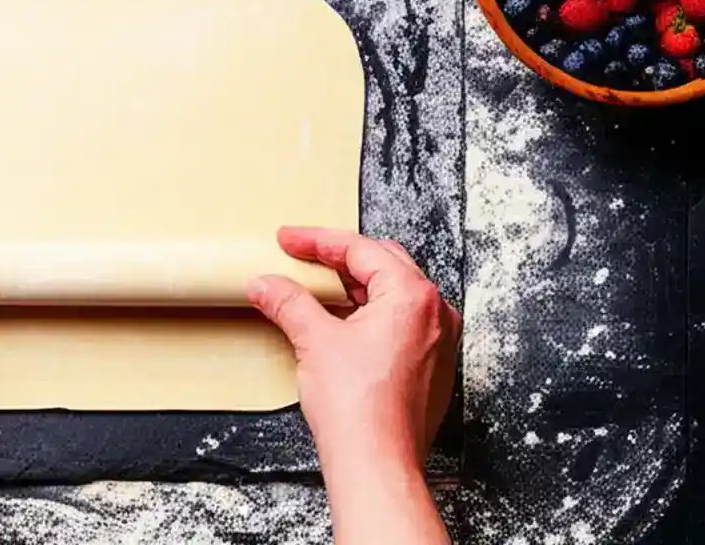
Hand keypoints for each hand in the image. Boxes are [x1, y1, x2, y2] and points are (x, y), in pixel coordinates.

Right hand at [247, 227, 459, 544]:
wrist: (377, 464)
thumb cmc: (357, 408)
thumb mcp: (314, 341)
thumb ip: (289, 303)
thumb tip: (267, 285)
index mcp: (412, 296)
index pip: (361, 249)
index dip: (318, 240)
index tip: (289, 240)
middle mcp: (434, 314)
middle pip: (383, 265)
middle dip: (339, 258)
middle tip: (301, 256)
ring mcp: (437, 342)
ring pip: (393, 295)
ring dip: (354, 286)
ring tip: (317, 287)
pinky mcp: (431, 367)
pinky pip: (400, 323)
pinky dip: (369, 313)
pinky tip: (340, 322)